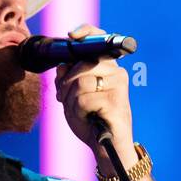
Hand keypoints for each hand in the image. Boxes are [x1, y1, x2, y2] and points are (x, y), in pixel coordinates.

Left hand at [54, 23, 136, 171]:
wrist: (107, 147)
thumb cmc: (91, 120)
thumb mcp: (71, 98)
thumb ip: (65, 80)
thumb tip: (61, 66)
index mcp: (106, 67)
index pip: (100, 40)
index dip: (86, 33)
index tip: (72, 36)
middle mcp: (116, 72)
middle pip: (80, 65)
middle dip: (66, 85)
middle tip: (68, 100)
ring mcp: (118, 85)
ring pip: (79, 82)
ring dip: (72, 101)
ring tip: (81, 111)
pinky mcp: (117, 100)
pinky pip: (84, 99)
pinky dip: (79, 111)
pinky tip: (88, 117)